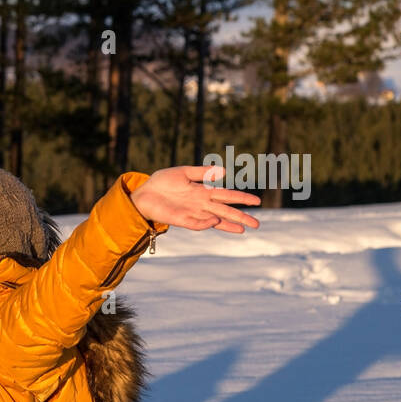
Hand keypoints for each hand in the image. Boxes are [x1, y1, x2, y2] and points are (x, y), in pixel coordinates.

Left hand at [130, 166, 260, 233]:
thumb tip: (224, 171)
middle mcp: (201, 204)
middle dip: (240, 217)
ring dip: (227, 224)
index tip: (257, 201)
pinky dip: (204, 223)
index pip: (227, 196)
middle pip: (225, 211)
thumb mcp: (183, 173)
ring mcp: (191, 213)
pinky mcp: (180, 220)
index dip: (241, 198)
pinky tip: (214, 221)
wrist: (143, 194)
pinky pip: (195, 223)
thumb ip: (202, 172)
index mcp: (203, 192)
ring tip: (242, 229)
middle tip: (257, 225)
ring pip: (214, 220)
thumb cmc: (162, 183)